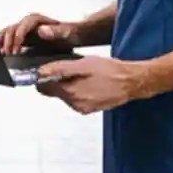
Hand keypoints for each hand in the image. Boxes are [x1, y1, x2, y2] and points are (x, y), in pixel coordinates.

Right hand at [0, 13, 79, 54]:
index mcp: (38, 20)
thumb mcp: (68, 33)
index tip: (16, 49)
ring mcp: (25, 30)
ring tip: (1, 54)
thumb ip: (56, 31)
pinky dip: (2, 44)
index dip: (18, 36)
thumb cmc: (71, 35)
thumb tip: (42, 30)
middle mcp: (29, 23)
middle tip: (8, 55)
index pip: (23, 24)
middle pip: (12, 28)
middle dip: (8, 42)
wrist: (74, 37)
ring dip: (2, 43)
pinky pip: (8, 38)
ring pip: (8, 32)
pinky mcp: (23, 38)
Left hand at [34, 56, 149, 113]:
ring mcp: (83, 108)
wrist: (132, 82)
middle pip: (53, 91)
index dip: (43, 76)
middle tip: (69, 67)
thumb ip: (60, 68)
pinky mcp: (90, 108)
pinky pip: (76, 98)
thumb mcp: (83, 64)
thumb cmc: (110, 70)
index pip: (43, 87)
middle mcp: (75, 104)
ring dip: (68, 84)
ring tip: (82, 72)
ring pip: (65, 94)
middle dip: (56, 79)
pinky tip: (88, 80)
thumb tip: (40, 71)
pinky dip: (77, 89)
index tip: (48, 67)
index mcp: (71, 93)